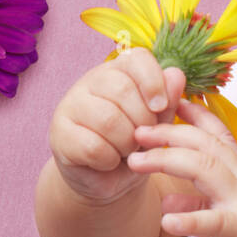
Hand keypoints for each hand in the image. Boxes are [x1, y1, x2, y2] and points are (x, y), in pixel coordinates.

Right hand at [48, 47, 182, 204]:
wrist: (109, 178)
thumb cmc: (138, 143)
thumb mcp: (159, 122)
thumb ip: (169, 99)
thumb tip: (176, 74)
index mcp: (119, 71)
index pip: (136, 58)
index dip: (153, 81)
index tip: (161, 107)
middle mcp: (91, 82)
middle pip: (123, 90)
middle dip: (143, 121)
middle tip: (143, 138)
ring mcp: (71, 105)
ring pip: (108, 119)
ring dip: (127, 143)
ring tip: (128, 151)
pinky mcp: (59, 134)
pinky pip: (92, 146)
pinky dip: (109, 159)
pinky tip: (109, 161)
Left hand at [126, 95, 236, 236]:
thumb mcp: (229, 217)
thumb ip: (201, 205)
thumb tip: (168, 201)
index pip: (218, 135)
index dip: (194, 115)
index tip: (170, 100)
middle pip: (205, 144)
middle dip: (168, 133)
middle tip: (137, 130)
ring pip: (206, 168)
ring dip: (167, 161)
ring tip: (137, 162)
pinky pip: (214, 222)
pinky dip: (189, 219)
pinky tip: (166, 221)